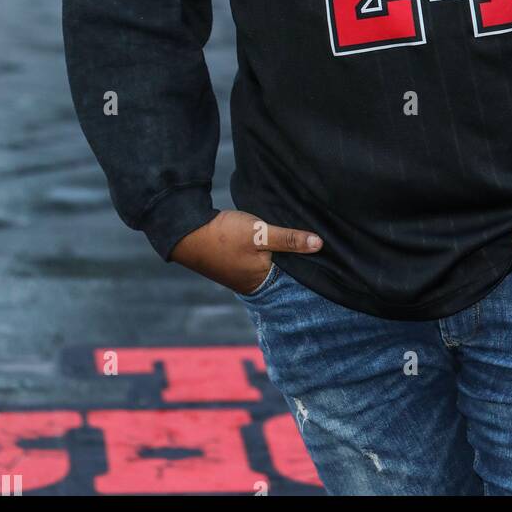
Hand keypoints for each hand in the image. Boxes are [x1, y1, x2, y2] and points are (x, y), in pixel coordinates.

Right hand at [169, 209, 322, 295]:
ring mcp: (241, 272)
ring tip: (297, 235)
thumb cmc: (223, 235)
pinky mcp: (233, 260)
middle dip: (295, 256)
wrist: (184, 230)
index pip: (294, 274)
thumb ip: (289, 239)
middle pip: (282, 268)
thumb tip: (320, 244)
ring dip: (279, 249)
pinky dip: (266, 246)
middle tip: (316, 239)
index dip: (308, 262)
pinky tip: (273, 234)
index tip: (327, 250)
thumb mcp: (260, 233)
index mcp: (260, 281)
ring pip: (270, 260)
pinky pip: (258, 255)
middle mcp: (251, 281)